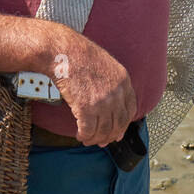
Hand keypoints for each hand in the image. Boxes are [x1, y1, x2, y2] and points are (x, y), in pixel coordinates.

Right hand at [42, 28, 136, 147]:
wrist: (63, 51)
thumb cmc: (79, 54)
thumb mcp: (106, 64)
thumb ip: (112, 82)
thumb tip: (110, 100)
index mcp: (123, 81)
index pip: (130, 109)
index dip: (124, 124)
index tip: (118, 132)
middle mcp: (116, 93)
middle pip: (118, 123)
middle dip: (110, 135)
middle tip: (103, 141)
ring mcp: (102, 102)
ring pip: (103, 130)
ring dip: (96, 138)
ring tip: (88, 139)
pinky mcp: (86, 108)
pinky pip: (88, 130)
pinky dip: (84, 136)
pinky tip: (80, 135)